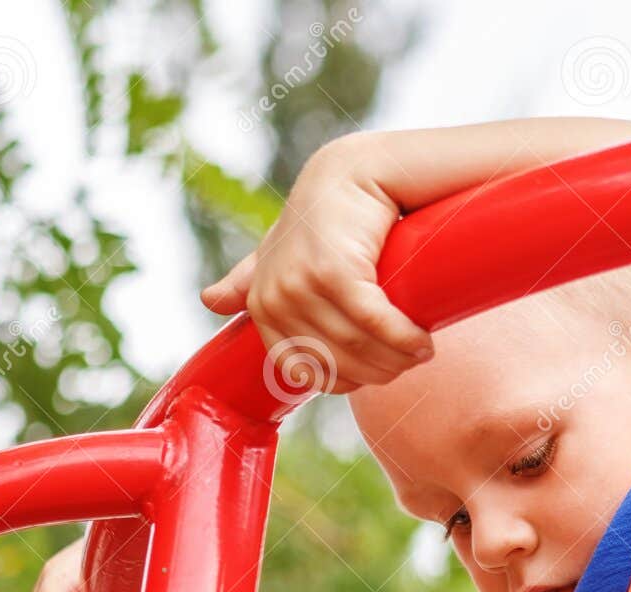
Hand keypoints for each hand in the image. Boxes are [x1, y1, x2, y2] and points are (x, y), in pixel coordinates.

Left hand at [199, 138, 434, 396]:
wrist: (350, 172)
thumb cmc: (319, 219)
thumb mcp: (277, 253)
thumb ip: (247, 281)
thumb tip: (208, 300)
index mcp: (261, 306)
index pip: (307, 372)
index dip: (347, 380)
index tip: (380, 371)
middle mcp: (275, 297)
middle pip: (338, 362)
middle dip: (380, 372)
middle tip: (412, 361)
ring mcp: (301, 284)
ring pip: (357, 346)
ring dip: (397, 358)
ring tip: (423, 351)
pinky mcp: (333, 271)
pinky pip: (372, 322)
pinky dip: (402, 337)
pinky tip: (423, 341)